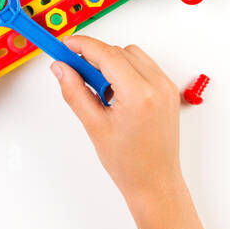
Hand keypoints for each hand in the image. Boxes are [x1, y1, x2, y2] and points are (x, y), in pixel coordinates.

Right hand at [50, 35, 183, 208]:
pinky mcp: (168, 91)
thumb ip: (74, 91)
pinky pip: (144, 66)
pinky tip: (115, 93)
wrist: (155, 183)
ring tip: (99, 91)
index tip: (64, 45)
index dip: (82, 45)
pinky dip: (126, 70)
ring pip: (132, 55)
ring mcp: (166, 87)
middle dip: (94, 56)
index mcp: (139, 94)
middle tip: (74, 71)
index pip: (106, 54)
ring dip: (111, 63)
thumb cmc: (128, 163)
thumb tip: (61, 68)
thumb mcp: (94, 125)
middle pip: (119, 51)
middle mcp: (157, 85)